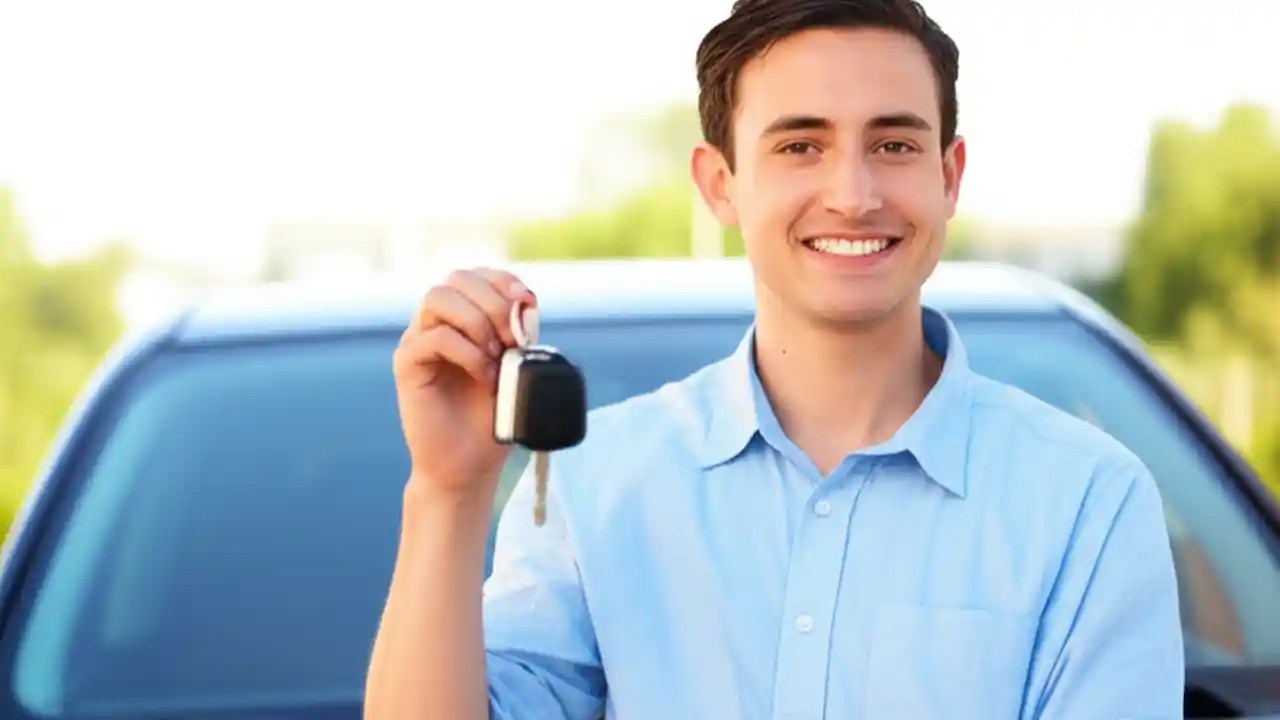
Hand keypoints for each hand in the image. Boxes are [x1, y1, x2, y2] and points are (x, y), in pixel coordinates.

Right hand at [392, 267, 535, 498]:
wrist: (468, 465)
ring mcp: (418, 341)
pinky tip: (484, 376)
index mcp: (462, 318)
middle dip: (494, 302)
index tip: (527, 302)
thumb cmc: (493, 419)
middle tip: (513, 340)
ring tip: (496, 357)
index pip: (476, 275)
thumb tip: (527, 306)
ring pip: (438, 297)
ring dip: (477, 322)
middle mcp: (436, 323)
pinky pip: (434, 338)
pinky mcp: (407, 365)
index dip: (502, 280)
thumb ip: (519, 335)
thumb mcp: (517, 369)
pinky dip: (467, 352)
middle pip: (456, 278)